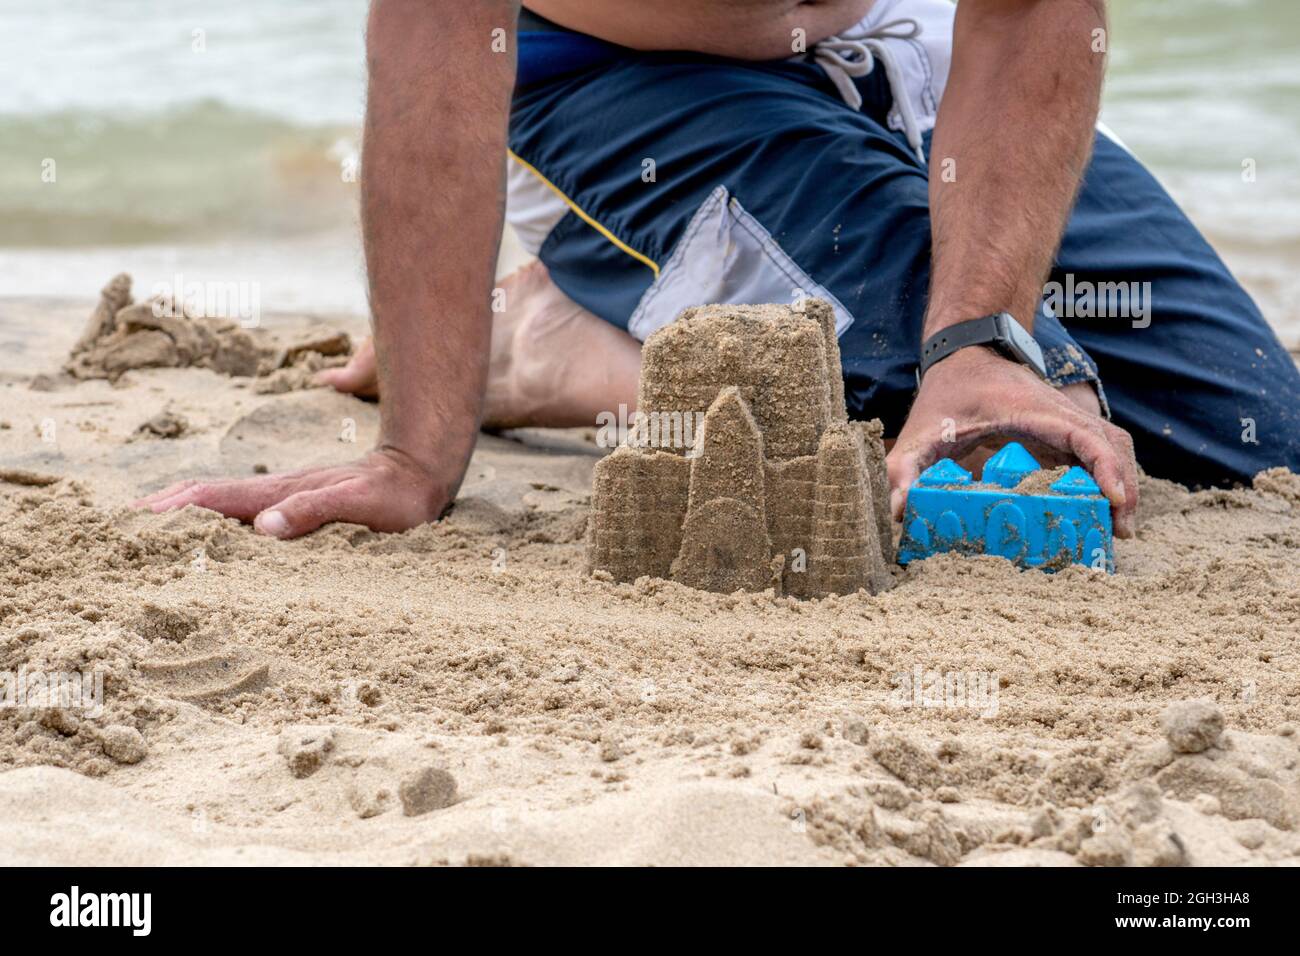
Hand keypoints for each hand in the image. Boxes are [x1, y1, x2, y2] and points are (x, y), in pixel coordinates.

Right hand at [133, 446, 452, 537]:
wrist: (419, 469)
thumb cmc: (395, 495)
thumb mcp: (360, 505)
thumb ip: (314, 512)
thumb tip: (263, 527)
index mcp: (282, 492)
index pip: (217, 498)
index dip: (177, 510)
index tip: (139, 523)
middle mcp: (277, 490)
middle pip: (209, 494)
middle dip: (167, 508)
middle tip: (124, 526)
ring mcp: (285, 492)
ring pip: (223, 499)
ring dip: (184, 509)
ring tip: (150, 523)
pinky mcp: (297, 499)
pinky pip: (245, 506)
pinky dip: (215, 513)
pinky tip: (212, 525)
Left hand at [886, 347, 1138, 536]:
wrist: (964, 354)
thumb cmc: (947, 392)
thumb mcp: (920, 430)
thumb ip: (904, 467)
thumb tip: (897, 510)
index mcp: (1034, 410)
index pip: (1085, 435)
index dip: (1105, 467)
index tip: (1115, 501)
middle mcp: (1060, 412)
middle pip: (1112, 444)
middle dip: (1123, 485)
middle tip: (1119, 532)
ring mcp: (1066, 418)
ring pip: (1112, 446)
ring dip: (1122, 482)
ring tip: (1117, 528)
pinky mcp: (1065, 429)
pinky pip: (1098, 450)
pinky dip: (1108, 477)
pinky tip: (1101, 510)